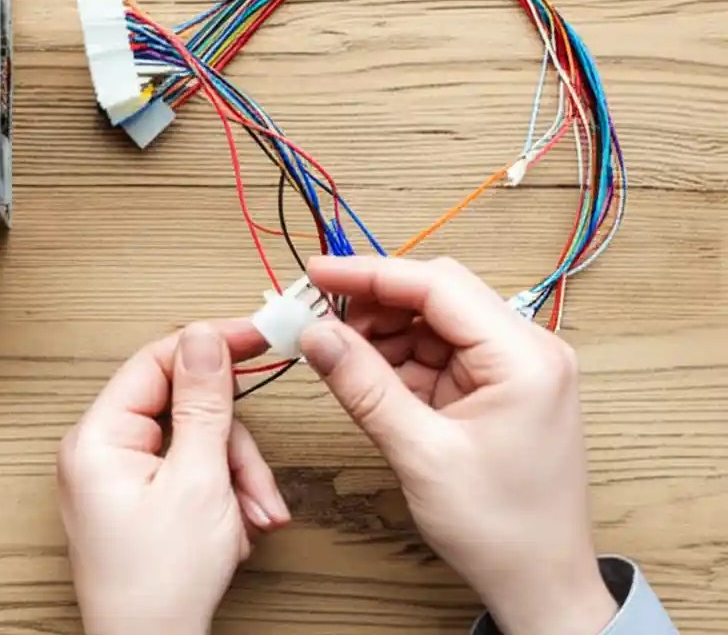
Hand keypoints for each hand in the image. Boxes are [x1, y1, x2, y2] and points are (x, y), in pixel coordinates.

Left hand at [58, 321, 291, 634]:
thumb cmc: (158, 584)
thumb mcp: (198, 480)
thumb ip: (203, 402)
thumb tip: (204, 337)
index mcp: (97, 437)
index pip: (157, 361)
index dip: (212, 345)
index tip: (258, 335)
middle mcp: (99, 451)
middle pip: (185, 409)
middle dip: (232, 449)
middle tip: (255, 484)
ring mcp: (117, 478)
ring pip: (195, 445)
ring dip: (235, 481)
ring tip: (250, 521)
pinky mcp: (136, 500)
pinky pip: (188, 474)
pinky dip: (220, 498)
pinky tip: (235, 531)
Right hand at [299, 256, 616, 634]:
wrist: (540, 583)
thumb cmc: (501, 528)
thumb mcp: (420, 454)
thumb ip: (363, 386)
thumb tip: (316, 334)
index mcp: (525, 357)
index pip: (437, 285)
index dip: (369, 274)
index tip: (316, 274)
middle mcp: (529, 350)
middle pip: (437, 296)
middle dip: (374, 306)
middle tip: (319, 323)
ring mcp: (516, 369)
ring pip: (433, 324)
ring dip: (383, 337)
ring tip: (341, 363)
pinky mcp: (499, 389)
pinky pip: (439, 356)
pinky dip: (399, 364)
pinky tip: (370, 383)